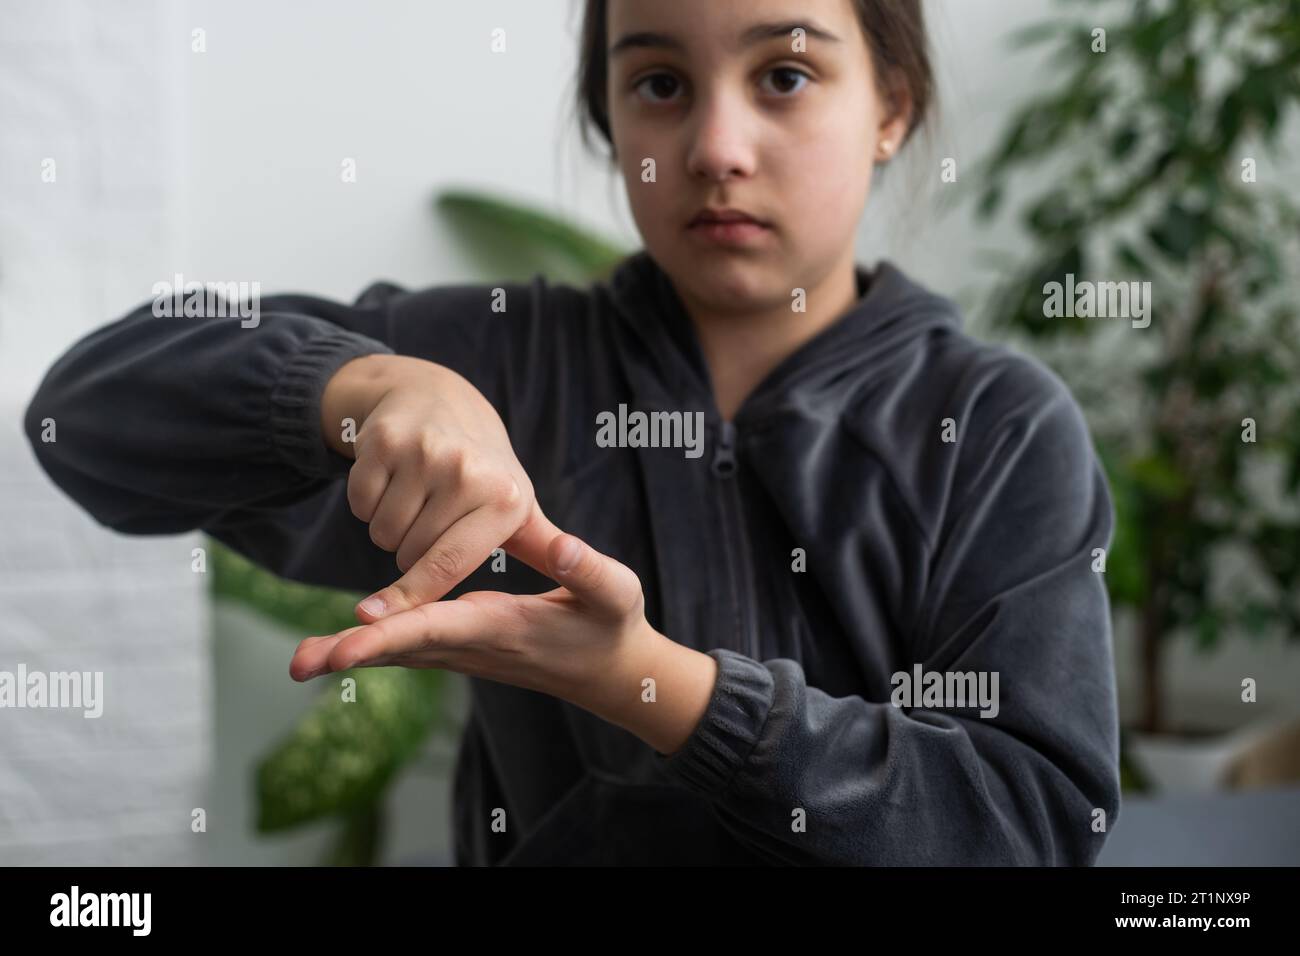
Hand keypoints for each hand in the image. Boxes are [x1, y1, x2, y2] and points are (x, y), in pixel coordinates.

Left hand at [289, 532, 651, 707]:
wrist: (613, 673)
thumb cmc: (614, 627)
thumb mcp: (617, 594)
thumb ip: (590, 570)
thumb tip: (562, 548)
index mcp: (503, 627)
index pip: (440, 627)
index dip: (394, 631)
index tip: (351, 636)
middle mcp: (475, 646)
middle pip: (403, 650)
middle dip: (351, 654)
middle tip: (299, 663)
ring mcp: (465, 652)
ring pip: (398, 653)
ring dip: (349, 654)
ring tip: (299, 661)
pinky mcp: (462, 647)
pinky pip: (407, 649)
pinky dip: (368, 648)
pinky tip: (336, 650)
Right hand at [320, 354, 560, 619]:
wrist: (441, 400)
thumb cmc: (482, 469)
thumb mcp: (516, 503)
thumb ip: (542, 547)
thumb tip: (576, 576)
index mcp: (504, 498)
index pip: (448, 565)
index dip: (413, 598)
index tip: (380, 623)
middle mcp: (466, 473)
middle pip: (408, 554)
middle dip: (410, 552)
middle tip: (430, 519)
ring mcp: (424, 453)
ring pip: (381, 533)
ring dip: (388, 528)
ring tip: (415, 499)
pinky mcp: (384, 440)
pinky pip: (359, 504)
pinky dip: (366, 502)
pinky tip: (391, 480)